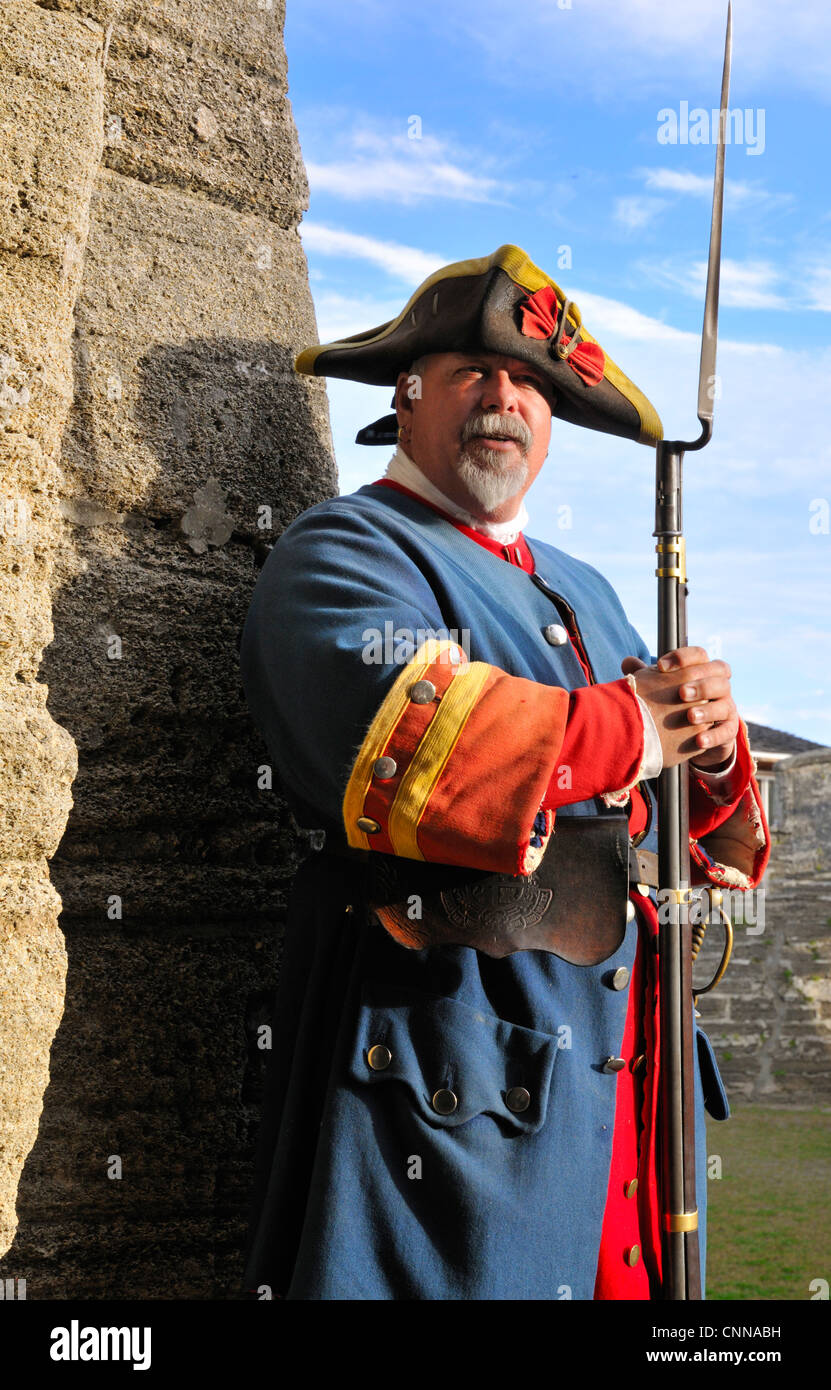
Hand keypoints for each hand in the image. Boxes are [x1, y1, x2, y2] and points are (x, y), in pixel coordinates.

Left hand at [621, 646, 738, 770]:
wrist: (693, 735)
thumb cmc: (674, 705)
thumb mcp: (661, 690)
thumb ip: (647, 676)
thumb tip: (627, 662)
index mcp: (701, 671)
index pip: (699, 655)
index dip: (683, 657)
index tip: (661, 667)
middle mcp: (718, 686)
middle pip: (719, 674)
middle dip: (700, 683)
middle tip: (681, 692)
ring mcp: (726, 707)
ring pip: (725, 703)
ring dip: (708, 710)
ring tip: (690, 716)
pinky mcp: (729, 729)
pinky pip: (728, 731)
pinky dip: (714, 736)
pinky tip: (699, 740)